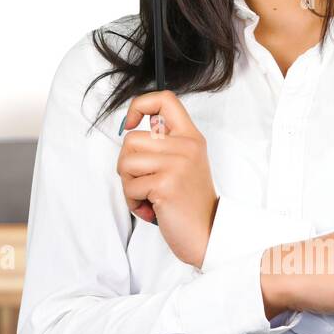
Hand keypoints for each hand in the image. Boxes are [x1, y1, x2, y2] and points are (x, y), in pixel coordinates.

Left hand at [116, 90, 217, 268]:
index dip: (139, 106)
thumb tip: (132, 125)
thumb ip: (165, 143)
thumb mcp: (184, 163)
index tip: (130, 123)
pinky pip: (130, 186)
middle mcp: (186, 146)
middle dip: (127, 165)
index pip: (164, 100)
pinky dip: (133, 201)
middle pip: (131, 139)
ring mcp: (177, 164)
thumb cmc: (189, 202)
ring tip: (148, 196)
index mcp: (191, 137)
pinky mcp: (166, 184)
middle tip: (143, 183)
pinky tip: (151, 208)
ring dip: (129, 185)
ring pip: (126, 162)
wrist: (208, 234)